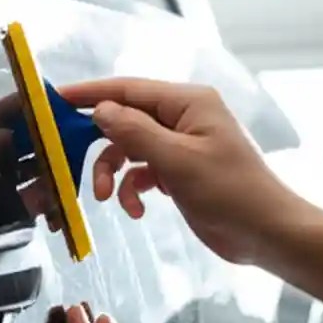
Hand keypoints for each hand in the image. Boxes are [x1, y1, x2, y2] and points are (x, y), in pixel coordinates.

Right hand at [61, 78, 304, 264]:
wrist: (267, 233)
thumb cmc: (231, 192)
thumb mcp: (177, 160)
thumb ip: (135, 132)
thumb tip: (100, 110)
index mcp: (188, 102)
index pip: (128, 89)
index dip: (90, 94)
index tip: (55, 101)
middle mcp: (183, 117)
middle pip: (124, 119)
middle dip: (101, 146)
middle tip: (70, 162)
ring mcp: (181, 144)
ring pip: (129, 148)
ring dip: (113, 173)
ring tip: (105, 198)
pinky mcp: (180, 171)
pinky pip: (141, 172)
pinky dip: (132, 189)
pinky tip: (136, 209)